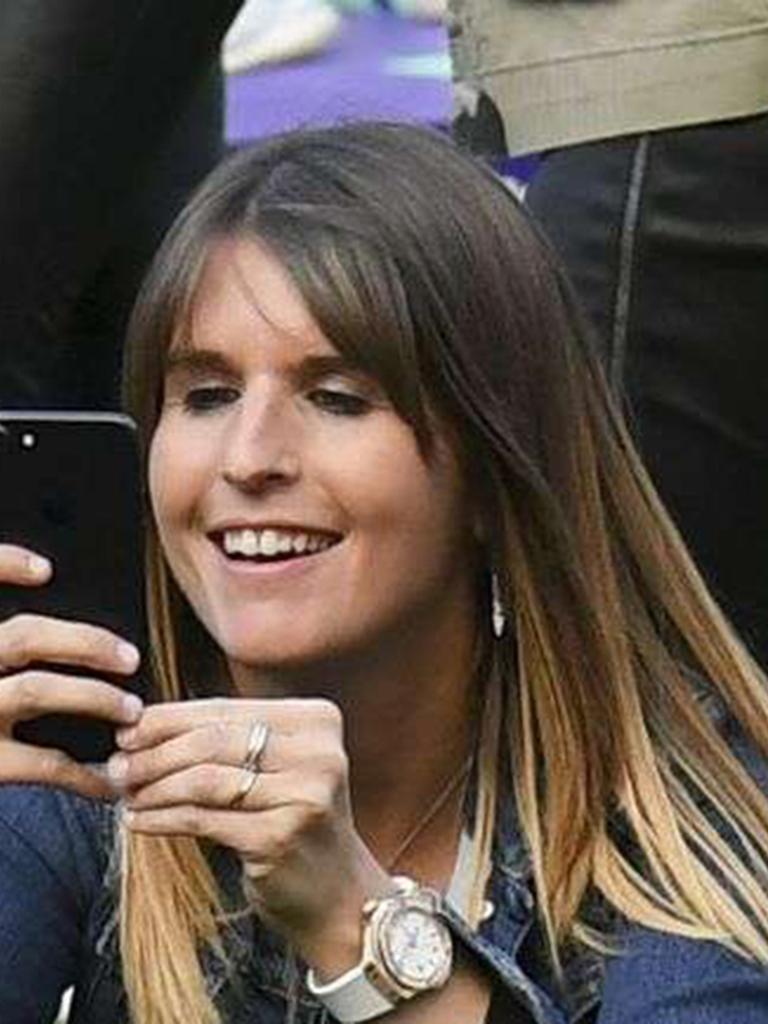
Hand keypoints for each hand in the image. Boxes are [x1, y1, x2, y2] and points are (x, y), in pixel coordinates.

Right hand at [0, 544, 143, 797]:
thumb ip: (2, 653)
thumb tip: (35, 607)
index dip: (3, 565)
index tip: (45, 570)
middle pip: (24, 637)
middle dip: (85, 642)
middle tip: (130, 657)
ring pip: (36, 689)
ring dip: (94, 696)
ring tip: (131, 709)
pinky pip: (43, 764)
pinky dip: (83, 774)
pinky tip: (104, 783)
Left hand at [113, 697, 392, 972]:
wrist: (337, 893)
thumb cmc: (295, 820)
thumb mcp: (278, 766)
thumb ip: (228, 738)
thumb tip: (142, 725)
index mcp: (318, 720)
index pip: (227, 709)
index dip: (169, 718)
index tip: (128, 728)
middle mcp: (318, 752)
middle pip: (212, 741)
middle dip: (154, 752)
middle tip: (117, 763)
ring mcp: (303, 796)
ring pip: (203, 779)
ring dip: (153, 786)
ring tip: (124, 791)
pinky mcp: (279, 837)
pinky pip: (203, 820)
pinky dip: (162, 818)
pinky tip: (139, 819)